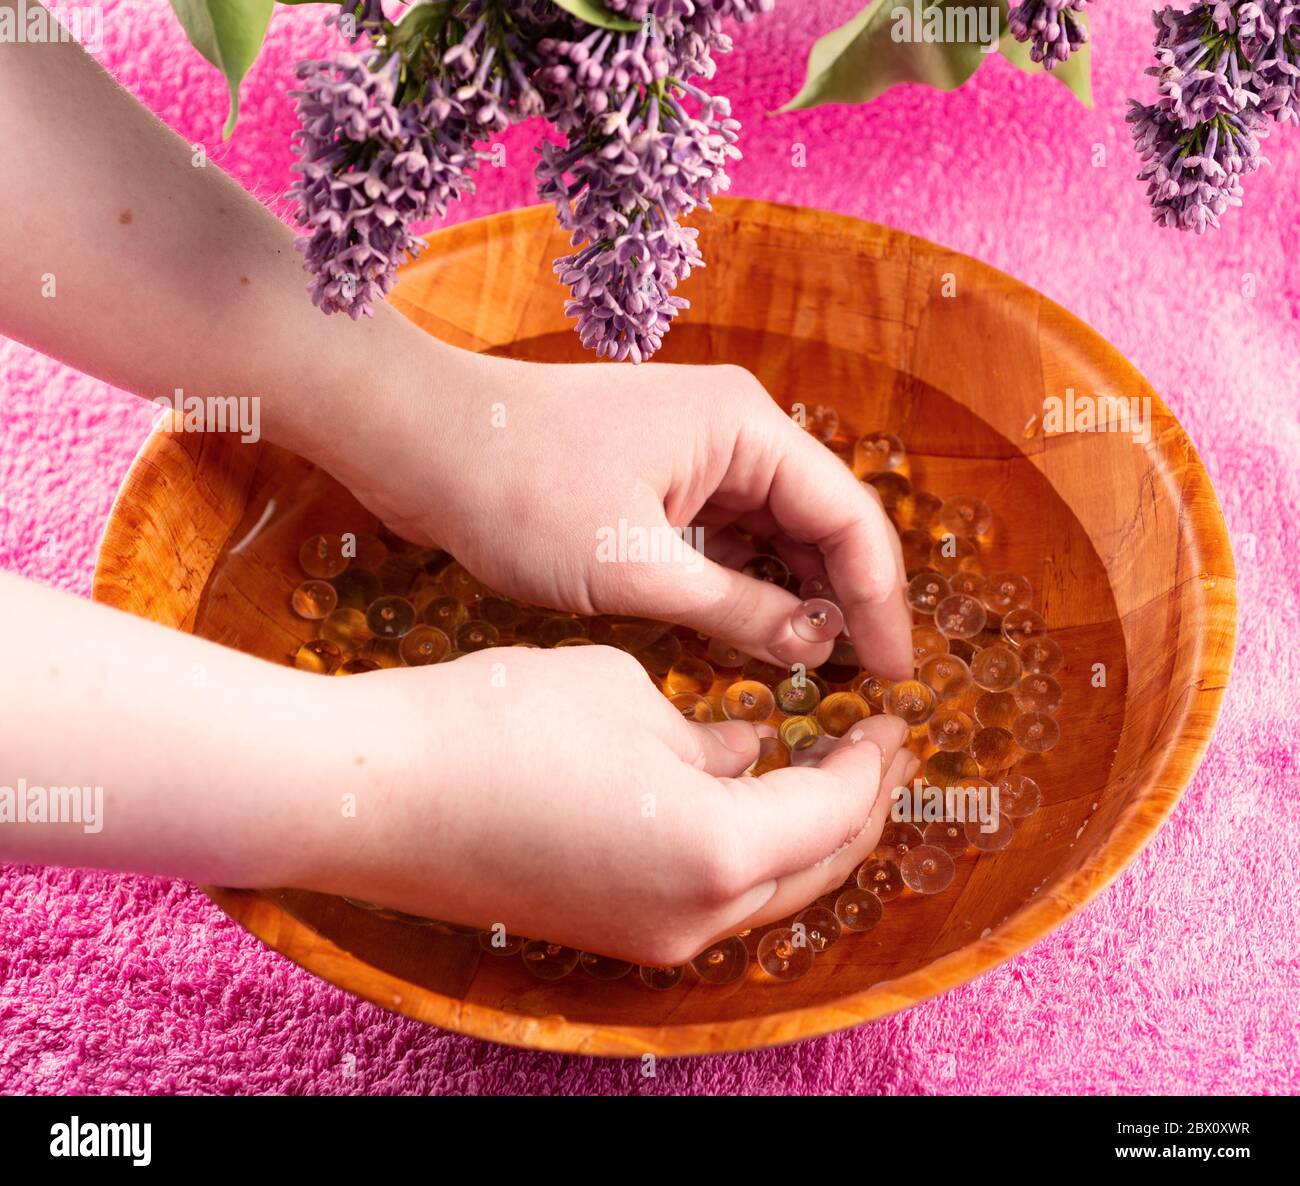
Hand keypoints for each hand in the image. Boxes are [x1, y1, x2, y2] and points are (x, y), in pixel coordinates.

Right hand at [304, 647, 917, 965]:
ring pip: (764, 891)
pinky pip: (705, 897)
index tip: (889, 718)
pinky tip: (738, 794)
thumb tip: (748, 750)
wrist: (373, 791)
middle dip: (856, 806)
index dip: (870, 762)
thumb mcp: (626, 696)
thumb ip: (708, 733)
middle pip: (813, 868)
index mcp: (716, 851)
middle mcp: (694, 916)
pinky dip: (742, 851)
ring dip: (802, 833)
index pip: (832, 810)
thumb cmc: (498, 726)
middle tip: (876, 749)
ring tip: (821, 770)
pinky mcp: (605, 933)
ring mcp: (646, 938)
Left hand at [339, 353, 912, 679]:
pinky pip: (724, 533)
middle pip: (819, 520)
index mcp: (745, 427)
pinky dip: (742, 583)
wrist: (419, 441)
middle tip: (860, 681)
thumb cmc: (519, 490)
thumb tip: (814, 645)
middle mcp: (733, 429)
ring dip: (793, 594)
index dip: (879, 599)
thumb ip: (738, 609)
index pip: (848, 516)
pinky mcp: (657, 477)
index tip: (894, 673)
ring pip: (772, 531)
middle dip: (842, 598)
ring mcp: (693, 451)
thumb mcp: (636, 567)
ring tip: (813, 667)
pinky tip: (749, 632)